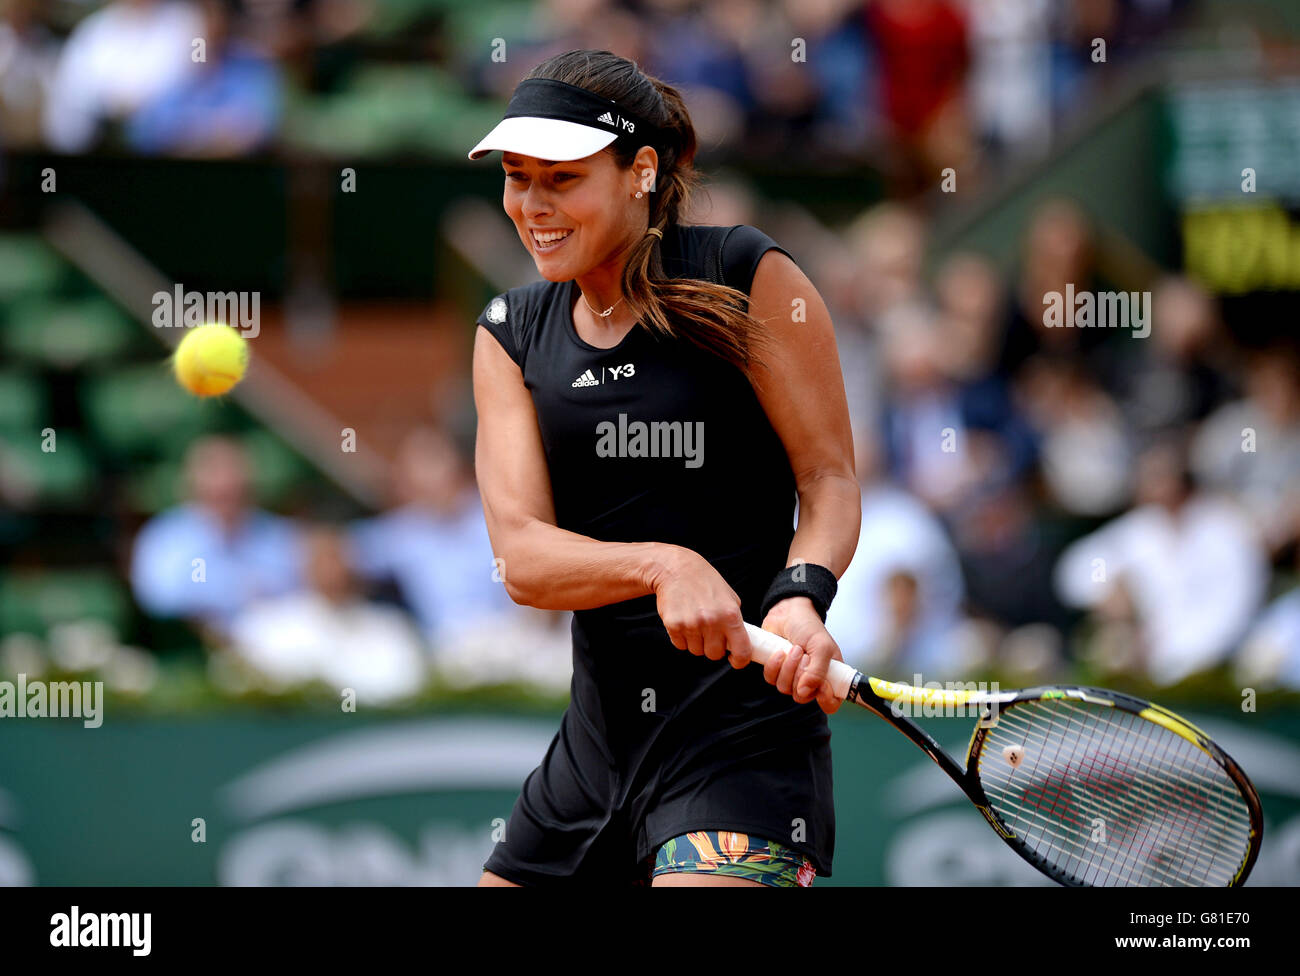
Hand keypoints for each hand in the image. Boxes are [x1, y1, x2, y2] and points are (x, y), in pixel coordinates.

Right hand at [651, 547, 752, 667]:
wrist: (676, 569)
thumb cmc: (705, 582)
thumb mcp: (730, 597)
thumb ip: (735, 620)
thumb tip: (740, 642)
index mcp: (731, 615)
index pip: (742, 651)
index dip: (739, 660)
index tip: (735, 659)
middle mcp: (712, 621)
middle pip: (714, 655)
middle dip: (712, 647)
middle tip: (709, 632)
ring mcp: (691, 624)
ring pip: (696, 651)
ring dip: (696, 642)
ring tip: (695, 622)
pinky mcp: (674, 625)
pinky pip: (680, 645)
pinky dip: (682, 638)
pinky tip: (683, 620)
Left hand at [759, 596, 843, 714]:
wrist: (788, 613)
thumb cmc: (809, 628)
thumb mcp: (821, 646)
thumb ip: (817, 670)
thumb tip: (804, 691)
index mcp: (830, 677)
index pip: (831, 703)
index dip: (825, 699)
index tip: (822, 685)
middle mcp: (811, 681)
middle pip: (802, 697)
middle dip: (800, 674)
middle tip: (803, 654)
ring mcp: (792, 677)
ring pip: (785, 688)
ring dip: (788, 667)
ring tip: (794, 648)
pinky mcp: (776, 671)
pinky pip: (771, 679)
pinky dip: (774, 665)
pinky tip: (779, 651)